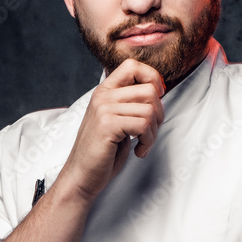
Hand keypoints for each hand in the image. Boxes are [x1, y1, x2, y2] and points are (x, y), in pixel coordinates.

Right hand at [61, 58, 164, 200]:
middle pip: (149, 90)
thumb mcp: (117, 119)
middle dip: (159, 114)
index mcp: (105, 91)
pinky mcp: (108, 125)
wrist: (82, 175)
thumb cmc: (103, 152)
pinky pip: (143, 125)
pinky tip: (139, 151)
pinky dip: (148, 142)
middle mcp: (103, 96)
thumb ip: (131, 103)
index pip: (132, 65)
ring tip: (143, 144)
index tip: (156, 99)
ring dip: (153, 133)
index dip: (152, 78)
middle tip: (149, 132)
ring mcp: (104, 109)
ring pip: (149, 110)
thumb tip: (159, 90)